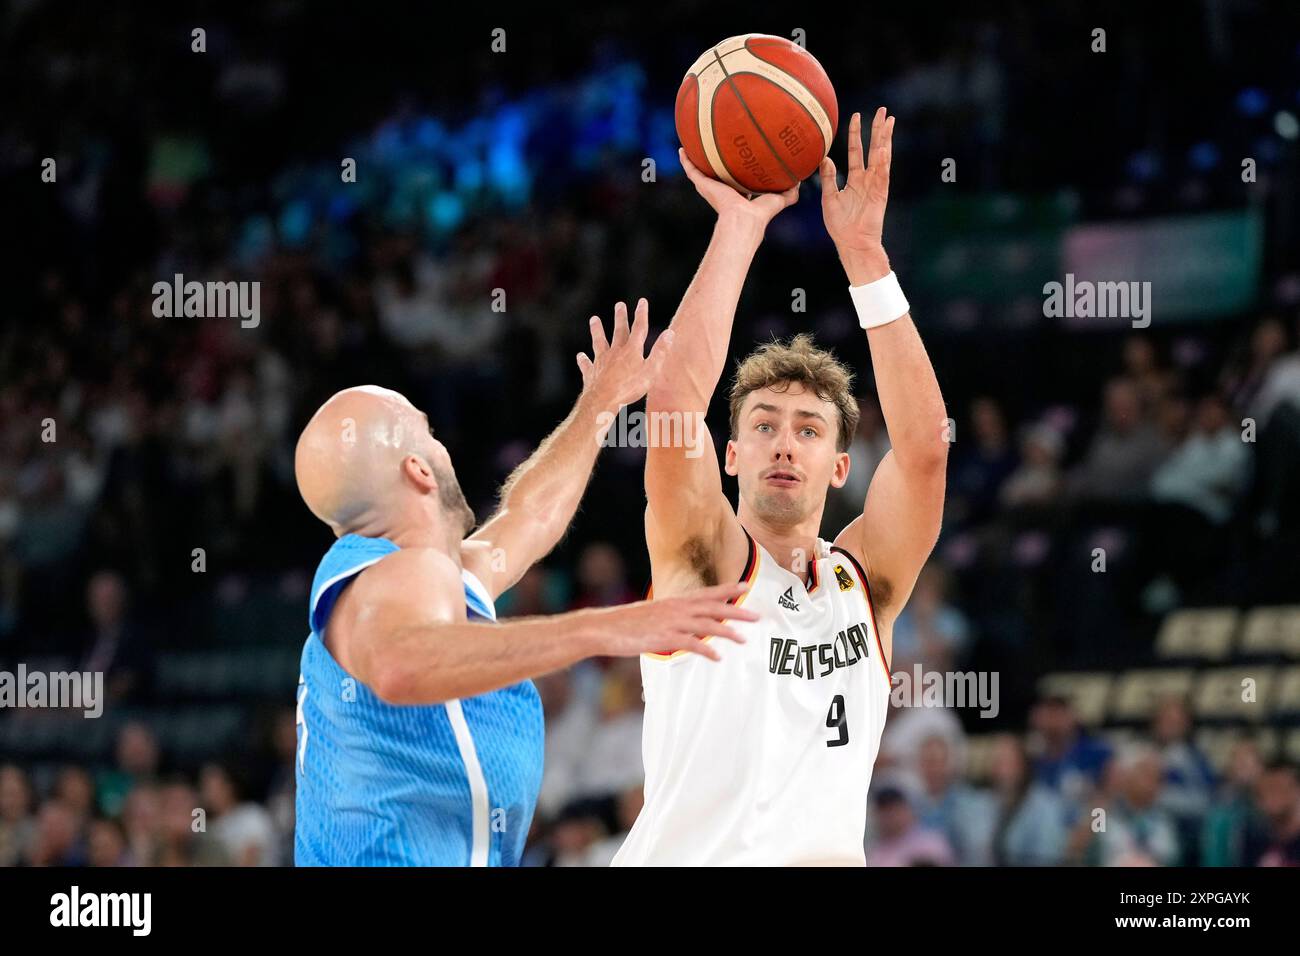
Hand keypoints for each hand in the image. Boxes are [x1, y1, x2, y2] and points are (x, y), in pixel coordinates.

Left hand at [576, 299, 674, 408]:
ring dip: (597, 330)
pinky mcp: (591, 373)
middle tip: (619, 305)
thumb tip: (670, 332)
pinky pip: (587, 364)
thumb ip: (660, 352)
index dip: (641, 314)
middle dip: (620, 317)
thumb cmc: (630, 388)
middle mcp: (615, 352)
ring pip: (599, 342)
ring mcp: (601, 361)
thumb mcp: (651, 370)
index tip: (642, 302)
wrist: (603, 400)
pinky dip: (584, 360)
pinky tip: (580, 356)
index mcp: (632, 350)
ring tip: (594, 320)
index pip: (639, 328)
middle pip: (618, 331)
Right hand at [589, 582, 758, 660]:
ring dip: (727, 631)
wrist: (604, 628)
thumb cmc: (627, 623)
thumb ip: (672, 618)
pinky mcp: (663, 638)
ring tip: (744, 639)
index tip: (745, 586)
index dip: (727, 589)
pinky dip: (706, 651)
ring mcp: (670, 623)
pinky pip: (690, 645)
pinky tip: (718, 658)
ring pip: (706, 625)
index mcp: (674, 601)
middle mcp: (676, 609)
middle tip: (757, 616)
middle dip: (737, 610)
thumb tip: (686, 625)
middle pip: (713, 607)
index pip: (706, 593)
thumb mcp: (653, 614)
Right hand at [679, 148, 798, 233]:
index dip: (739, 169)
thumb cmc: (762, 213)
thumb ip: (790, 191)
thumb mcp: (780, 198)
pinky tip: (682, 149)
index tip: (740, 157)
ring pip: (702, 170)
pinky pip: (692, 170)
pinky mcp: (703, 186)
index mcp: (740, 193)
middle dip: (716, 162)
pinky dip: (686, 160)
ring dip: (697, 158)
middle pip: (718, 173)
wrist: (744, 219)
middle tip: (715, 145)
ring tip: (693, 143)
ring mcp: (712, 188)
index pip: (738, 179)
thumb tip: (801, 179)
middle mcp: (724, 190)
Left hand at [819, 108, 893, 276]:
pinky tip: (884, 146)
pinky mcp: (880, 194)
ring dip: (885, 138)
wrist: (852, 244)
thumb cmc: (840, 226)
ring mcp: (876, 185)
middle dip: (878, 129)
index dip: (856, 134)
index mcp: (855, 179)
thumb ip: (828, 178)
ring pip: (882, 156)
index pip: (856, 150)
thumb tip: (825, 158)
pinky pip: (882, 174)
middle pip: (874, 148)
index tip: (856, 116)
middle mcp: (867, 179)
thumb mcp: (829, 198)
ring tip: (889, 120)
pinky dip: (883, 160)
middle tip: (882, 110)